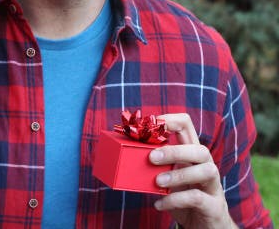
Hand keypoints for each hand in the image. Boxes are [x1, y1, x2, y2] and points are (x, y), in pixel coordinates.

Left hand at [149, 113, 234, 228]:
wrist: (205, 226)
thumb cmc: (183, 198)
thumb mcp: (168, 179)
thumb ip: (154, 167)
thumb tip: (124, 157)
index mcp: (192, 155)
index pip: (187, 126)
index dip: (171, 120)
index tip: (152, 125)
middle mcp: (206, 167)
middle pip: (200, 149)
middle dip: (175, 151)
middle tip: (152, 157)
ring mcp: (213, 186)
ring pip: (207, 170)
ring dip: (179, 175)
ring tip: (158, 182)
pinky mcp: (213, 206)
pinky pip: (197, 198)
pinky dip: (175, 200)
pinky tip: (159, 204)